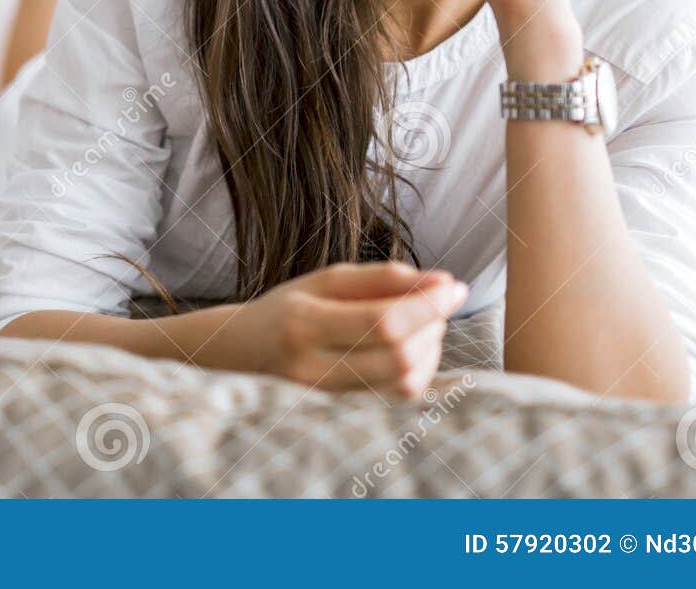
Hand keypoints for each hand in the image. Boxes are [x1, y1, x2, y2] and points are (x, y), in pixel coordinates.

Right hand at [194, 261, 468, 398]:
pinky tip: (411, 350)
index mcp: (303, 323)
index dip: (428, 305)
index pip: (382, 321)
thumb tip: (444, 282)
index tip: (454, 286)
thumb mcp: (324, 281)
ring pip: (406, 382)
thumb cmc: (287, 310)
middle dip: (432, 325)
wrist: (241, 357)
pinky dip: (419, 371)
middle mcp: (312, 368)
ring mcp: (326, 400)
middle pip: (399, 356)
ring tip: (422, 324)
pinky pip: (400, 399)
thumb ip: (383, 278)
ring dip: (430, 349)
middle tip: (434, 302)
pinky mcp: (342, 416)